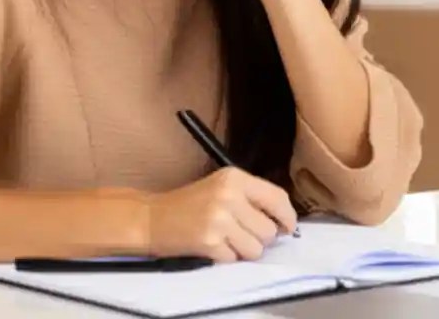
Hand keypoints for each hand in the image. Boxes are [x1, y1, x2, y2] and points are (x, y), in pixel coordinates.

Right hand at [145, 167, 297, 262]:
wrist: (152, 218)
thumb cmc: (190, 204)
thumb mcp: (223, 188)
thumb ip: (253, 199)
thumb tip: (285, 223)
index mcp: (235, 178)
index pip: (277, 198)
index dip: (287, 217)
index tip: (287, 228)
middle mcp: (229, 196)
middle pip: (269, 230)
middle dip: (260, 238)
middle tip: (242, 234)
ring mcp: (219, 219)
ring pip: (256, 248)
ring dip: (245, 250)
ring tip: (227, 240)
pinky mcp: (209, 242)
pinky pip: (235, 259)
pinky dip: (227, 258)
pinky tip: (213, 246)